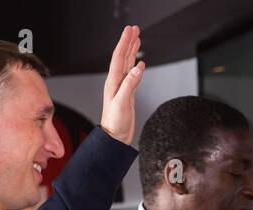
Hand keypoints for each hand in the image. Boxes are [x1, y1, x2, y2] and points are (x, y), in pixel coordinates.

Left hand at [99, 25, 144, 144]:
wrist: (114, 137)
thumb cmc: (115, 123)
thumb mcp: (121, 103)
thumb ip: (129, 85)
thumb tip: (138, 68)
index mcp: (113, 82)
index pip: (119, 58)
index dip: (125, 43)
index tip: (130, 31)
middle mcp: (116, 82)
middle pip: (123, 57)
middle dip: (128, 42)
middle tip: (134, 28)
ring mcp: (122, 87)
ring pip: (127, 64)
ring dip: (132, 50)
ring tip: (136, 38)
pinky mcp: (127, 93)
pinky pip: (132, 74)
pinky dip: (136, 65)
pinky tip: (139, 62)